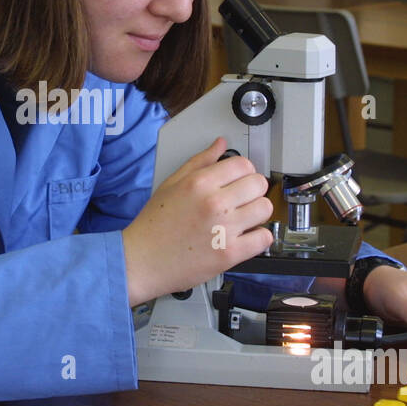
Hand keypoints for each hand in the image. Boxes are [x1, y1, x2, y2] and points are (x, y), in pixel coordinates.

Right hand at [122, 137, 273, 305]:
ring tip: (244, 218)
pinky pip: (263, 238)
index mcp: (200, 183)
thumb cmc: (153, 225)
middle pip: (258, 184)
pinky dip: (259, 237)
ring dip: (257, 212)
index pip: (244, 164)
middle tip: (242, 199)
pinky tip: (246, 236)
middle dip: (253, 190)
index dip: (244, 171)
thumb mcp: (171, 184)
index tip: (239, 180)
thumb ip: (199, 161)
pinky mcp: (229, 254)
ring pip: (265, 209)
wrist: (141, 260)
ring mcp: (224, 229)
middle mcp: (214, 203)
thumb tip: (220, 144)